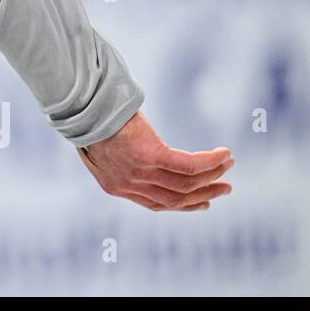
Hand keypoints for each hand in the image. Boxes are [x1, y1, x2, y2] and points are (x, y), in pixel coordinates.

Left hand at [77, 111, 233, 210]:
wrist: (82, 105)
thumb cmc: (92, 118)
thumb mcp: (100, 147)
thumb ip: (119, 160)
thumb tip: (135, 159)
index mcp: (115, 186)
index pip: (155, 204)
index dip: (182, 205)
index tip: (202, 203)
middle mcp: (128, 184)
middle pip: (175, 198)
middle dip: (204, 194)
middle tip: (225, 188)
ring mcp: (139, 172)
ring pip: (186, 183)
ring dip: (212, 176)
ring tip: (228, 165)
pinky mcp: (150, 155)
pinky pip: (189, 165)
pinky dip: (210, 161)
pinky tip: (224, 154)